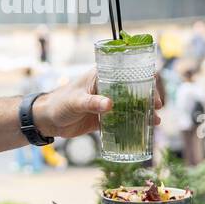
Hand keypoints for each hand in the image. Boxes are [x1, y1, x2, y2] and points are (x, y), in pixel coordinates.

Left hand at [34, 69, 161, 138]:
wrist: (46, 120)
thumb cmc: (59, 103)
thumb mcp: (76, 101)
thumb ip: (92, 103)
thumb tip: (110, 105)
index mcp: (102, 76)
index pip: (128, 73)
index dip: (144, 80)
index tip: (152, 92)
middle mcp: (107, 88)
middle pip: (134, 90)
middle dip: (149, 98)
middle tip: (157, 108)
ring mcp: (107, 103)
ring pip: (131, 106)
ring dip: (144, 112)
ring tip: (155, 122)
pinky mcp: (103, 118)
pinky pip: (122, 120)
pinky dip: (133, 124)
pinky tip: (143, 131)